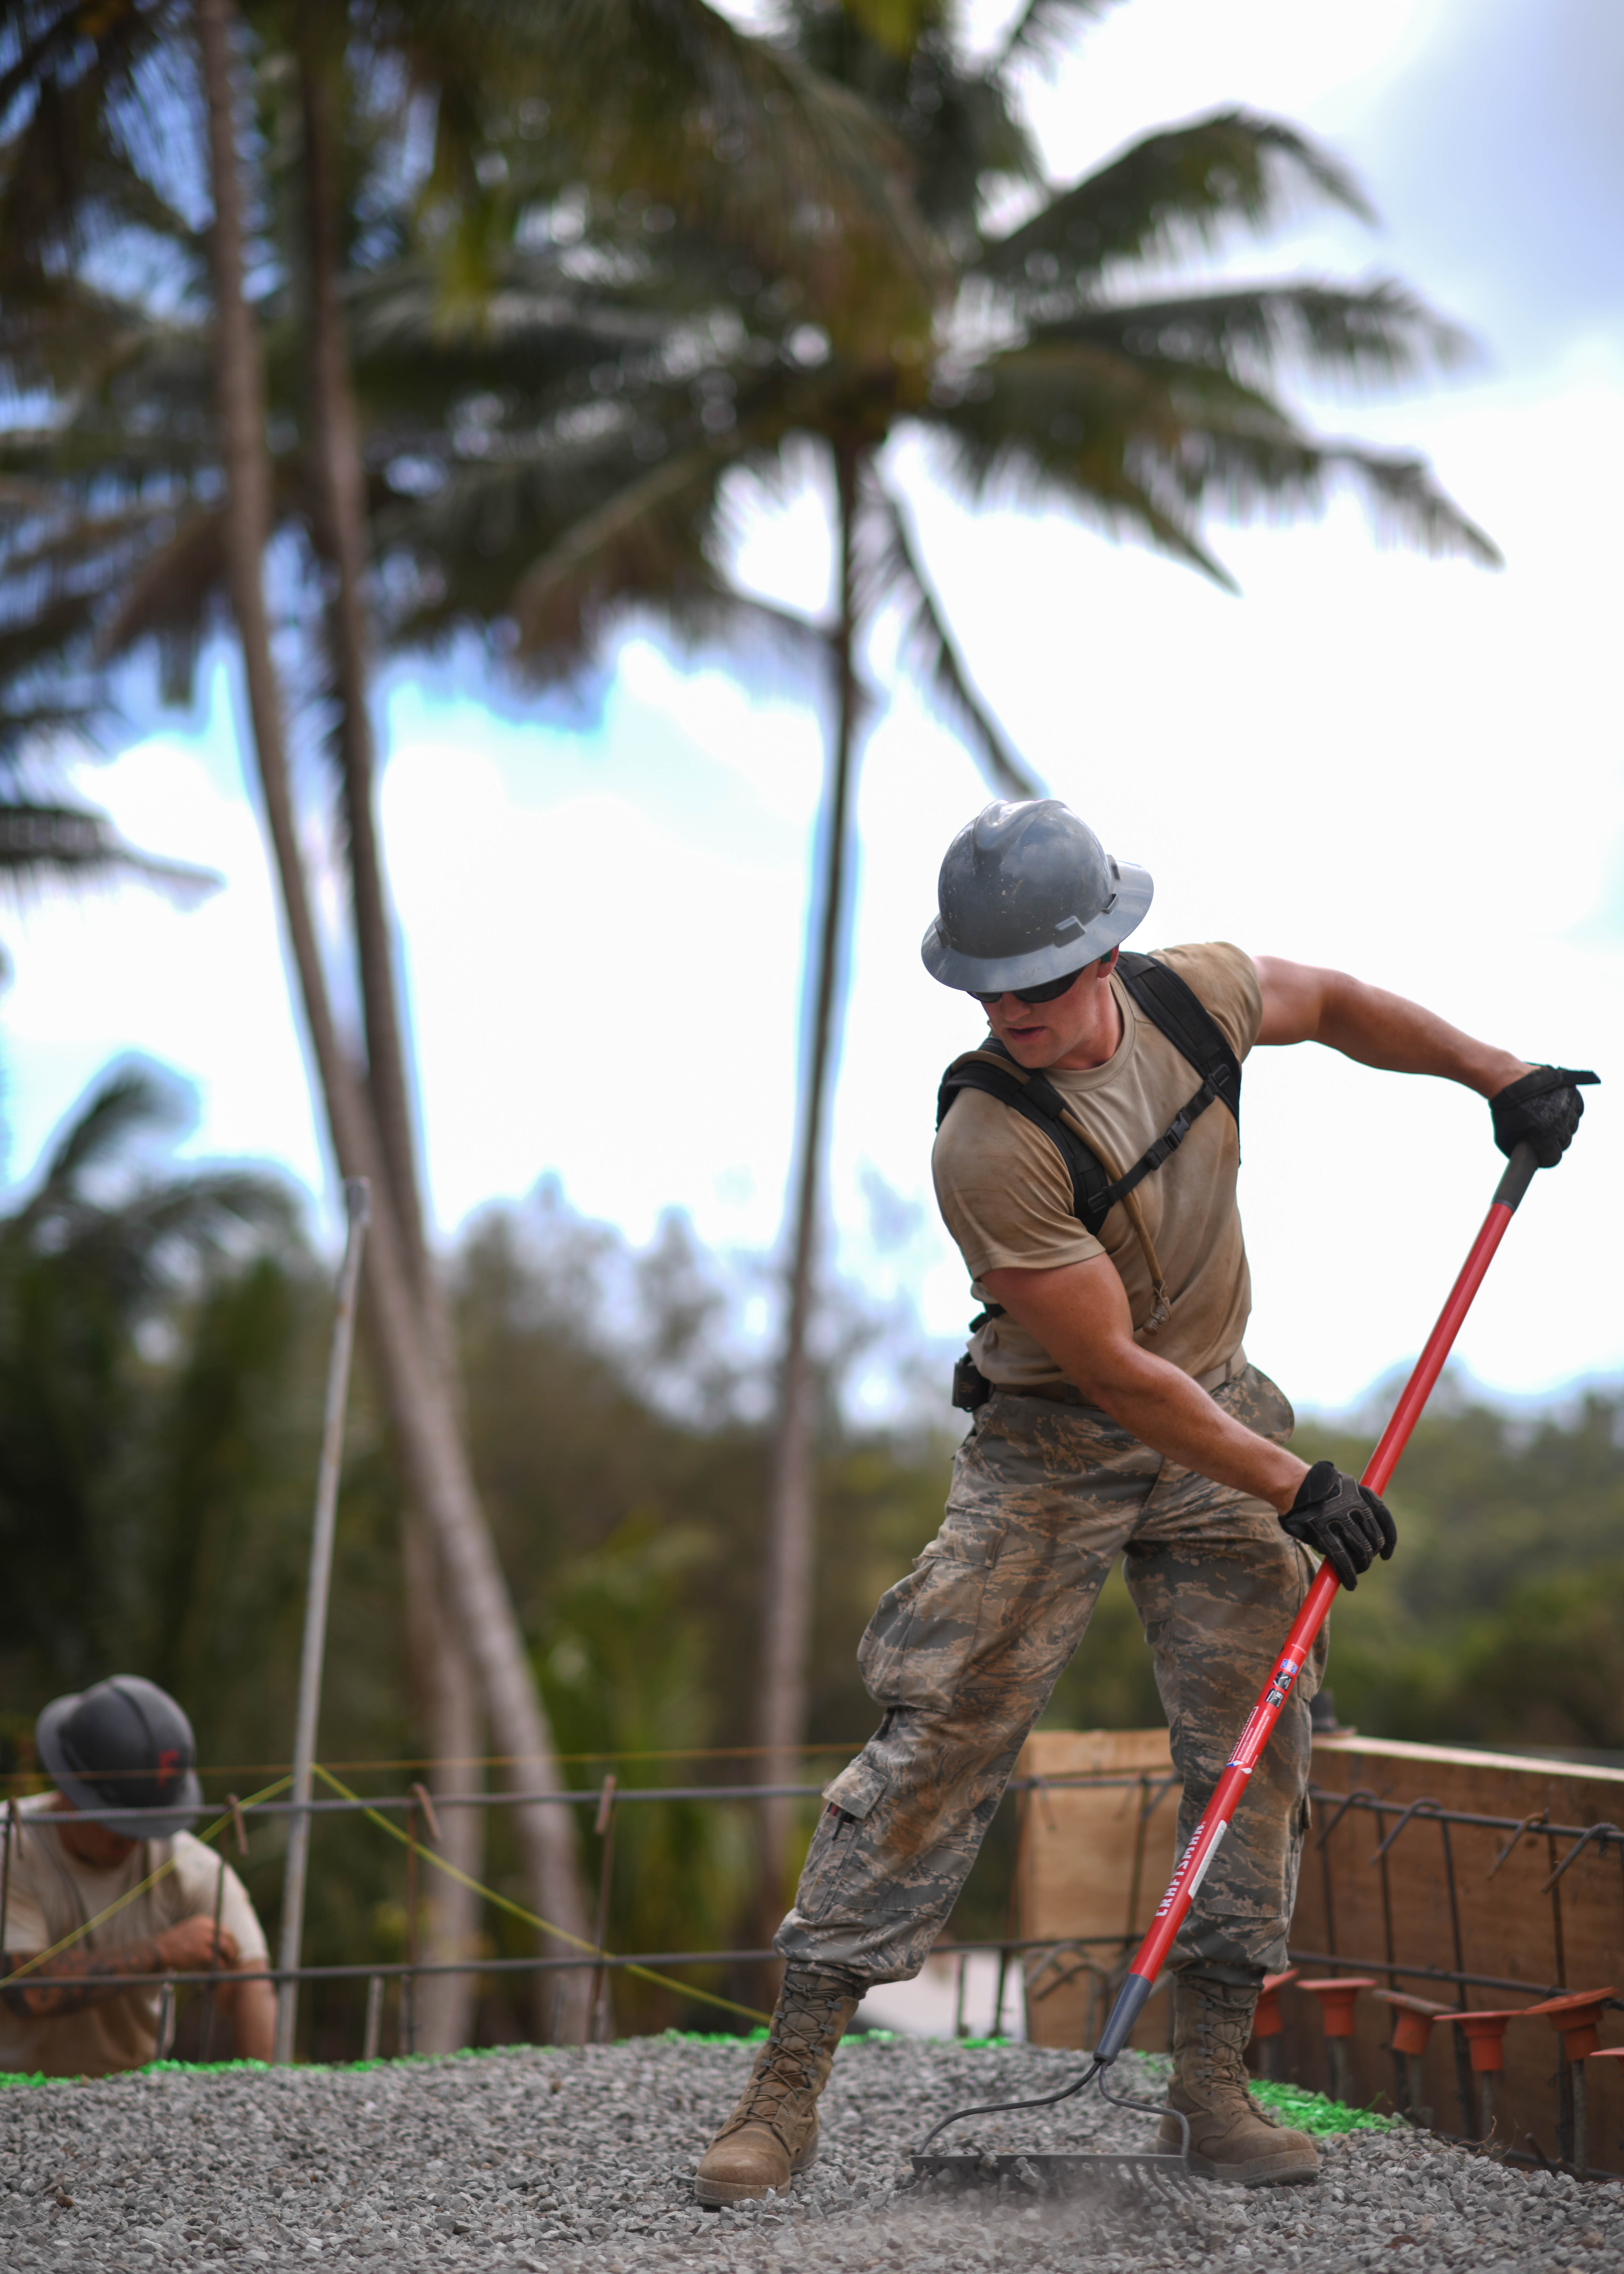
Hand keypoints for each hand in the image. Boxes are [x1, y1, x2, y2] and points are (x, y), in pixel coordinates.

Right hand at [154, 1917, 240, 1972]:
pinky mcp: (199, 1951)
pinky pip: (216, 1958)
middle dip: (233, 1947)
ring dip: (229, 1956)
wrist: (159, 1949)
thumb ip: (203, 1931)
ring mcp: (203, 1938)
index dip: (230, 1938)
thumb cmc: (174, 1942)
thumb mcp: (190, 1929)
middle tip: (234, 1956)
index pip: (223, 1928)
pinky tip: (219, 1969)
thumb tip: (218, 1939)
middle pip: (228, 1936)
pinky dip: (220, 1964)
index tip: (232, 1945)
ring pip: (225, 1946)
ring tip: (228, 1963)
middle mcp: (205, 1927)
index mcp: (203, 1920)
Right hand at [1279, 1461, 1395, 1590]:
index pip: (1384, 1519)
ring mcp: (1338, 1518)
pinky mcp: (1323, 1530)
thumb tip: (1373, 1534)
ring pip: (1362, 1549)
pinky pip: (1342, 1557)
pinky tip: (1351, 1584)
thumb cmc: (1319, 1490)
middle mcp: (1353, 1505)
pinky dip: (1348, 1574)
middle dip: (1371, 1554)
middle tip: (1365, 1561)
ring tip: (1358, 1572)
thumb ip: (1359, 1505)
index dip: (1390, 1541)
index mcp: (1361, 1494)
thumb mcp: (1345, 1489)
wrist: (1293, 1485)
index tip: (1387, 1555)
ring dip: (1363, 1565)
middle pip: (1374, 1538)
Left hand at [1489, 1065, 1597, 1166]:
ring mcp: (1568, 1103)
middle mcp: (1560, 1117)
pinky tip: (1558, 1112)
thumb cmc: (1504, 1109)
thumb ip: (1516, 1153)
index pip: (1553, 1157)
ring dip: (1562, 1128)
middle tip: (1541, 1138)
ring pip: (1572, 1126)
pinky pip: (1577, 1110)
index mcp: (1545, 1130)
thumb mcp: (1504, 1136)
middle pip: (1564, 1142)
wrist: (1507, 1078)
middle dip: (1553, 1144)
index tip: (1540, 1157)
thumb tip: (1528, 1164)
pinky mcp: (1572, 1091)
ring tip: (1547, 1122)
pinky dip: (1570, 1113)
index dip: (1545, 1160)